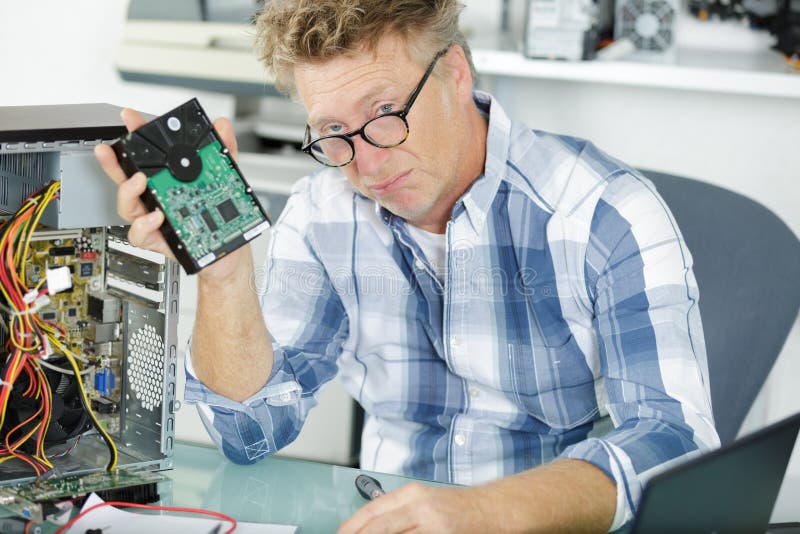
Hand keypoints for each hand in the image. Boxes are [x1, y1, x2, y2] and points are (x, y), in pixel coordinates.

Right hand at [94, 108, 248, 280]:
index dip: (135, 137)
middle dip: (113, 162)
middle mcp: (153, 198)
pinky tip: (155, 216)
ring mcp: (152, 218)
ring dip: (128, 191)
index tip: (130, 118)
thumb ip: (223, 151)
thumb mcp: (223, 178)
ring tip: (140, 182)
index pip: (146, 156)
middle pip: (125, 178)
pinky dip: (144, 224)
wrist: (227, 249)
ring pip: (127, 205)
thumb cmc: (217, 213)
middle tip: (111, 150)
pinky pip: (140, 233)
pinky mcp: (156, 239)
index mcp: (165, 180)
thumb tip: (222, 125)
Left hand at [337, 483, 489, 533]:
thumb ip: (396, 511)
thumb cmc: (457, 507)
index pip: (372, 511)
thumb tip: (365, 527)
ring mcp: (434, 525)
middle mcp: (421, 507)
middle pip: (379, 527)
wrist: (492, 509)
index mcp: (412, 494)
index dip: (351, 527)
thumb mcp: (423, 501)